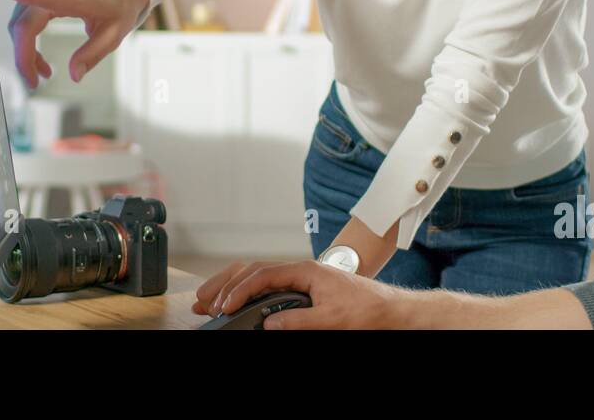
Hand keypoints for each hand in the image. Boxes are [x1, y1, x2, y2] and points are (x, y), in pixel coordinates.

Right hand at [2, 0, 149, 88]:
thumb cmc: (119, 5)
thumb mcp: (114, 34)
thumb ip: (92, 54)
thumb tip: (74, 75)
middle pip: (23, 25)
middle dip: (24, 58)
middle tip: (34, 83)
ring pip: (20, 26)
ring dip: (25, 53)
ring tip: (44, 73)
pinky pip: (24, 21)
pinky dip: (27, 42)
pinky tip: (40, 60)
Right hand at [192, 259, 401, 328]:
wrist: (390, 309)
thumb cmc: (368, 309)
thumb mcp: (332, 318)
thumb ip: (299, 320)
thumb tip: (269, 324)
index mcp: (306, 270)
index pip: (263, 275)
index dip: (240, 290)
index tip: (225, 306)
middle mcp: (301, 270)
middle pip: (253, 269)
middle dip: (225, 284)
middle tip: (203, 301)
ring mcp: (301, 277)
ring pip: (257, 275)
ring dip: (232, 286)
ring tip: (210, 300)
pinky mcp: (303, 288)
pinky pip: (268, 284)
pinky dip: (247, 291)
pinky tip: (237, 300)